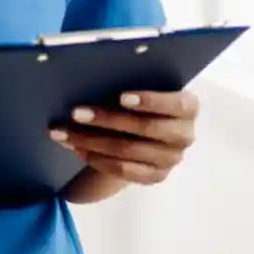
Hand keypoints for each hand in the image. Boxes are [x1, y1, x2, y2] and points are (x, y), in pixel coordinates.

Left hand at [50, 90, 198, 185]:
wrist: (143, 132)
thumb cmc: (139, 101)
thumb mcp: (141, 88)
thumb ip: (129, 82)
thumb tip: (91, 77)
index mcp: (187, 107)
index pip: (177, 104)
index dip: (150, 101)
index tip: (121, 96)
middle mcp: (183, 135)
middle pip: (146, 129)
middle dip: (107, 120)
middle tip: (76, 113)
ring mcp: (170, 159)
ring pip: (128, 151)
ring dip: (92, 141)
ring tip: (65, 132)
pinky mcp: (154, 176)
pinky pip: (122, 170)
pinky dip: (96, 158)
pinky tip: (77, 148)